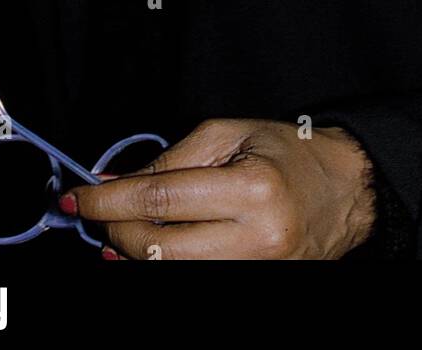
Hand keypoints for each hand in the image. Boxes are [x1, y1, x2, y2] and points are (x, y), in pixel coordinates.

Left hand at [64, 118, 377, 259]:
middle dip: (113, 230)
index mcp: (250, 189)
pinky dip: (161, 266)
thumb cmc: (288, 153)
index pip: (160, 202)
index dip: (109, 200)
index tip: (77, 197)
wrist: (345, 191)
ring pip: (168, 273)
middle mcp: (254, 240)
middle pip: (156, 249)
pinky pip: (192, 280)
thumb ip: (169, 160)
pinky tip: (146, 251)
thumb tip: (113, 183)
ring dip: (131, 253)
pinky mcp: (254, 286)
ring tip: (116, 233)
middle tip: (94, 211)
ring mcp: (256, 272)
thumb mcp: (229, 134)